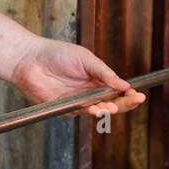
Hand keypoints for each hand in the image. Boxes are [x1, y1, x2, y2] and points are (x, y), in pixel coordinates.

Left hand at [8, 37, 145, 120]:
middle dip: (124, 104)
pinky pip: (80, 113)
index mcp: (96, 79)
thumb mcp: (85, 58)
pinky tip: (97, 109)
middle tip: (134, 101)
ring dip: (108, 109)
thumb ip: (104, 72)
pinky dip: (90, 112)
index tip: (139, 94)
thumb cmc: (56, 54)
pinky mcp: (64, 109)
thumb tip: (123, 84)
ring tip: (113, 106)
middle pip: (111, 103)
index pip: (117, 90)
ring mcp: (77, 102)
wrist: (30, 60)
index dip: (128, 94)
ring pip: (98, 110)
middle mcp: (88, 92)